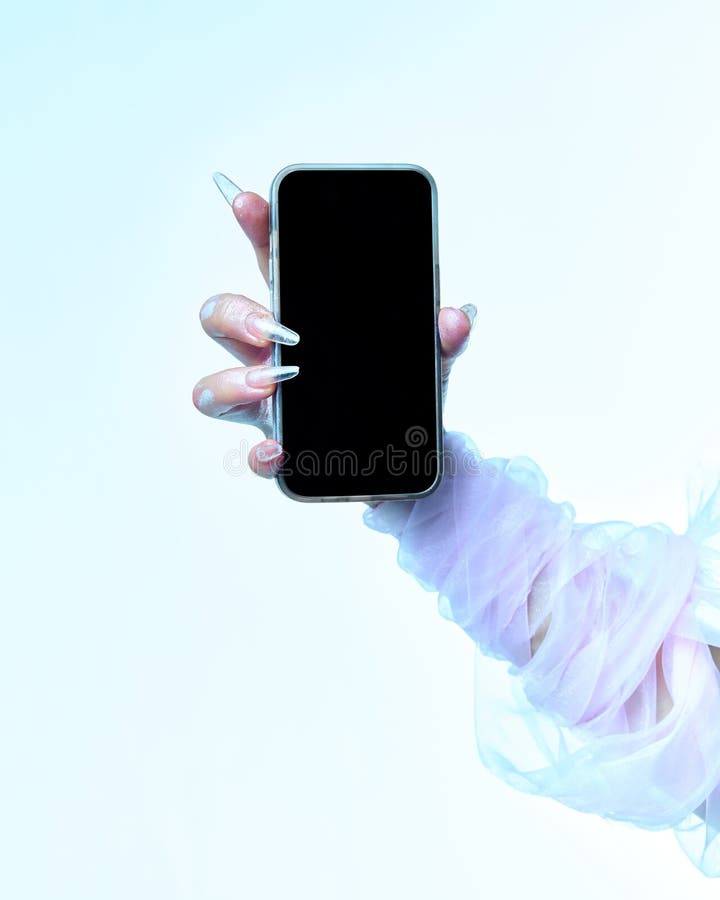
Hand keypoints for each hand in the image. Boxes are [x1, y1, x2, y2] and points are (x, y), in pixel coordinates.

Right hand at [192, 173, 476, 480]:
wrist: (414, 458)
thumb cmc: (404, 396)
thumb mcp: (431, 359)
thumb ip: (444, 337)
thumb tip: (455, 318)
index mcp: (307, 320)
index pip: (270, 266)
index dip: (255, 232)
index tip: (250, 203)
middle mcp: (276, 358)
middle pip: (221, 318)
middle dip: (236, 313)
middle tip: (277, 327)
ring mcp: (272, 407)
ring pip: (211, 388)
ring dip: (231, 381)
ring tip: (273, 383)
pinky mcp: (282, 453)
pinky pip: (254, 456)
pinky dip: (261, 456)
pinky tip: (281, 452)